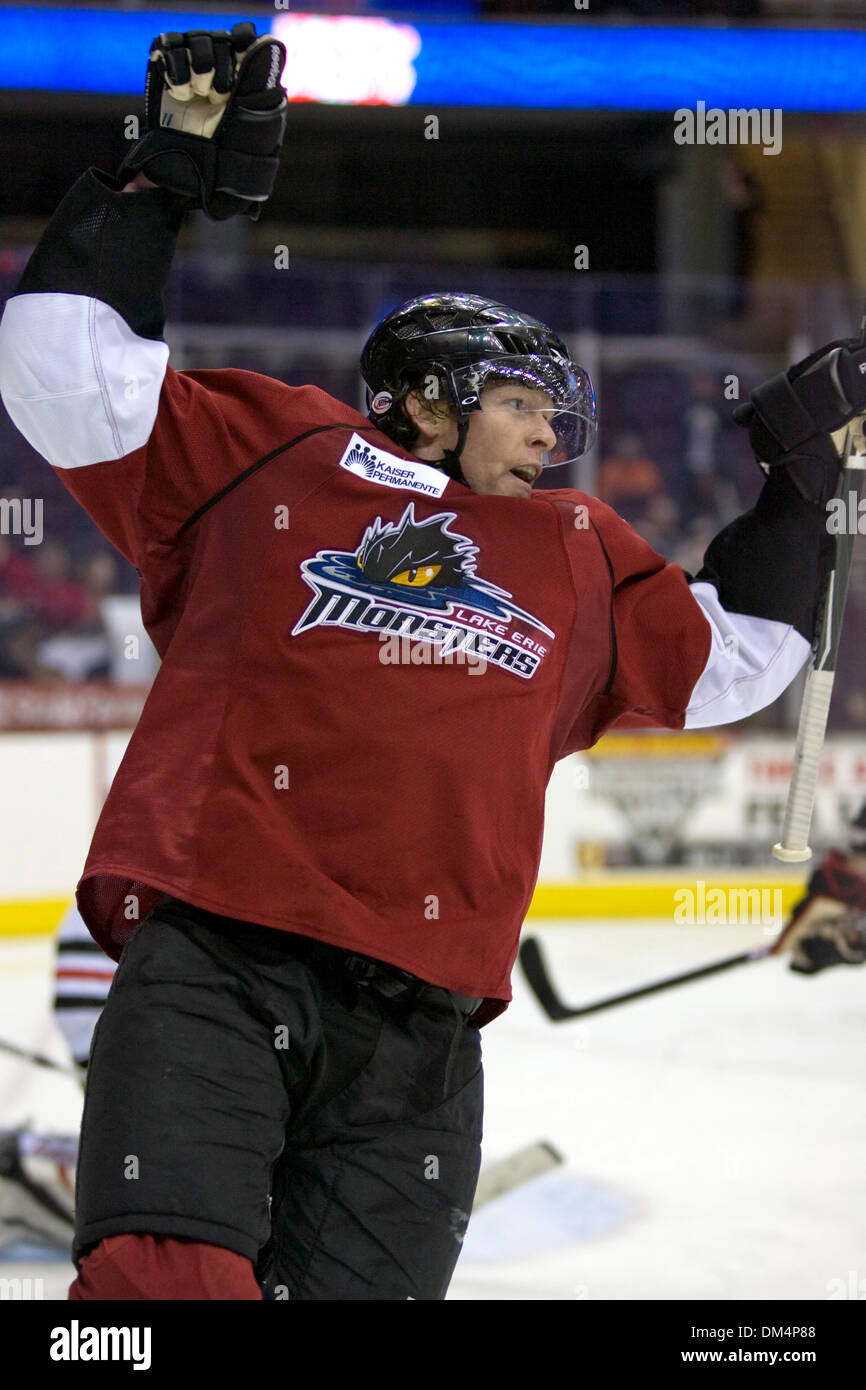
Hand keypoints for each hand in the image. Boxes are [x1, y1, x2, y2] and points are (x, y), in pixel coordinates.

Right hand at [116, 22, 287, 220]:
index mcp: (245, 77)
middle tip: (218, 96)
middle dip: (218, 64)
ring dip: (199, 65)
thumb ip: (261, 78)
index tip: (237, 71)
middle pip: (217, 38)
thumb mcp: (256, 117)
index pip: (243, 38)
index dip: (240, 46)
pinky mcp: (167, 75)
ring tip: (199, 94)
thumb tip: (267, 41)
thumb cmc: (234, 153)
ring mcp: (192, 72)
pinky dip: (176, 67)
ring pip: (194, 39)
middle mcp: (219, 70)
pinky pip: (168, 47)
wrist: (197, 173)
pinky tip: (181, 92)